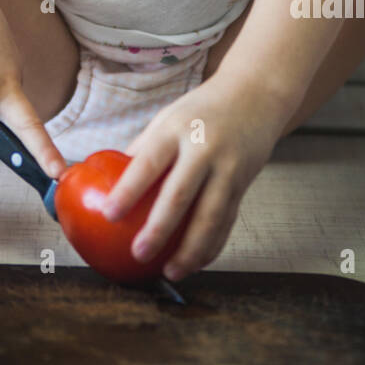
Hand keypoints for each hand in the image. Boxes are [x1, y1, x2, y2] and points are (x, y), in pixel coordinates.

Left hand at [100, 77, 286, 278]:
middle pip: (179, 196)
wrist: (255, 93)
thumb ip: (144, 149)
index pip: (148, 163)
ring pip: (209, 217)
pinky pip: (226, 222)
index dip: (128, 190)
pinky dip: (211, 246)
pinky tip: (196, 262)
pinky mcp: (243, 184)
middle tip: (139, 253)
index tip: (109, 214)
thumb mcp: (168, 118)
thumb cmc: (201, 108)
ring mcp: (227, 168)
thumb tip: (112, 182)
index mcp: (175, 130)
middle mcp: (202, 149)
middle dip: (159, 229)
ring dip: (190, 250)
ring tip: (171, 271)